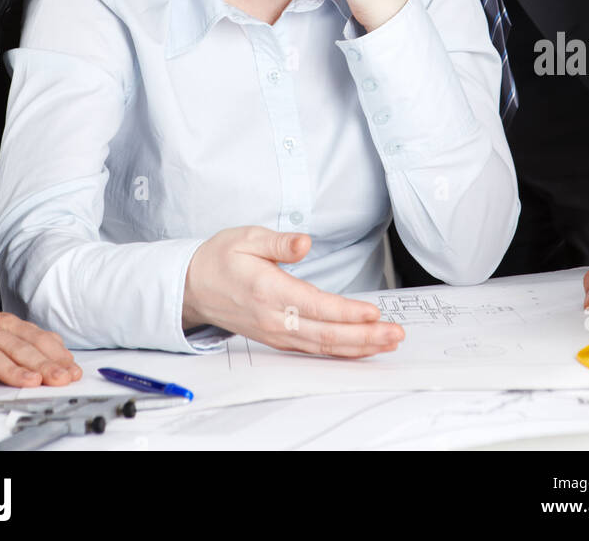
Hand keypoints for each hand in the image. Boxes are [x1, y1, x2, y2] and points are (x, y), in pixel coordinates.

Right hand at [0, 312, 83, 390]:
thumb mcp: (1, 339)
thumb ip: (30, 346)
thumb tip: (64, 358)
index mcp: (3, 324)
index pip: (34, 337)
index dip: (55, 354)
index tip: (72, 371)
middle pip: (16, 346)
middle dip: (41, 363)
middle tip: (59, 378)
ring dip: (11, 369)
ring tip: (29, 382)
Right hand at [182, 225, 404, 357]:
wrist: (193, 286)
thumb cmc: (221, 258)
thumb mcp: (247, 238)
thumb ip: (278, 243)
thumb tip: (304, 243)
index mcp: (267, 291)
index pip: (315, 307)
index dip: (346, 313)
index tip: (373, 313)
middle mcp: (273, 318)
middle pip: (325, 334)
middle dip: (364, 337)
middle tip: (395, 334)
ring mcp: (275, 333)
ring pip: (322, 347)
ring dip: (358, 347)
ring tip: (388, 341)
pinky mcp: (277, 338)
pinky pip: (314, 350)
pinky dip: (340, 351)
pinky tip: (360, 347)